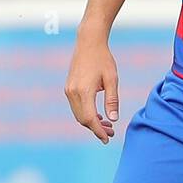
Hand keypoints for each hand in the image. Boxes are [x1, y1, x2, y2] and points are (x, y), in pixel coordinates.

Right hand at [64, 29, 118, 143]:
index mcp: (84, 91)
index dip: (98, 131)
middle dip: (96, 129)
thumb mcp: (112, 79)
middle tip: (111, 133)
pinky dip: (86, 114)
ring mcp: (69, 90)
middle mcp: (73, 92)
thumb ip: (112, 100)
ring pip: (79, 114)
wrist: (88, 43)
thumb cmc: (103, 59)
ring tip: (107, 126)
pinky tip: (98, 116)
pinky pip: (76, 107)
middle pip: (83, 119)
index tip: (108, 139)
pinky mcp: (68, 88)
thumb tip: (113, 120)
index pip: (90, 118)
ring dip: (91, 122)